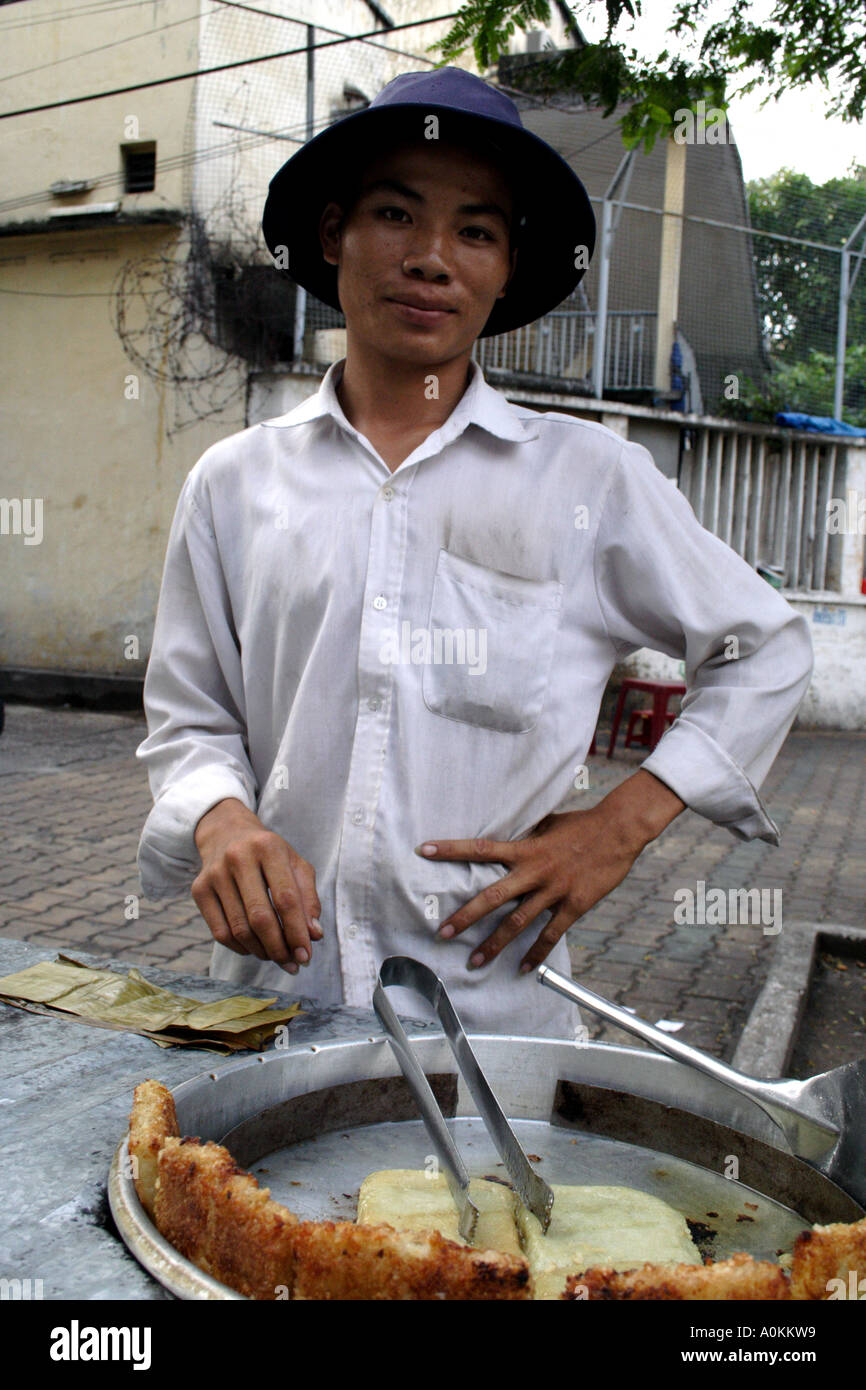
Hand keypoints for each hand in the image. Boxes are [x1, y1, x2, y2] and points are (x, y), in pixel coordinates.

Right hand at [192, 798, 322, 973]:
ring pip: (239, 929)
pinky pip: (220, 932)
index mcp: (268, 847)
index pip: (286, 898)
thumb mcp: (295, 865)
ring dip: (261, 952)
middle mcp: (238, 857)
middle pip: (260, 917)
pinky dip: (241, 948)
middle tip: (292, 963)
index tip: (306, 955)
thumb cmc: (269, 855)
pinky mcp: (199, 889)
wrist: (227, 833)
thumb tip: (314, 935)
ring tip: (277, 957)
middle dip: (279, 947)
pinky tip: (255, 948)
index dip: (297, 931)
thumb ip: (308, 899)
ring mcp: (214, 874)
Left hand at [415, 770, 684, 973]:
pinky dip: (537, 953)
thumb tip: (506, 836)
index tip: (423, 850)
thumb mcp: (547, 824)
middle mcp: (534, 871)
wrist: (619, 830)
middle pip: (492, 896)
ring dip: (494, 943)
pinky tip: (524, 968)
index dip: (450, 849)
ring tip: (473, 961)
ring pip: (517, 922)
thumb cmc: (582, 824)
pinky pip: (551, 934)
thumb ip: (525, 836)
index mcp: (525, 849)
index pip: (480, 848)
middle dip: (465, 915)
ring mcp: (554, 890)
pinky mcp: (574, 905)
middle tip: (441, 931)